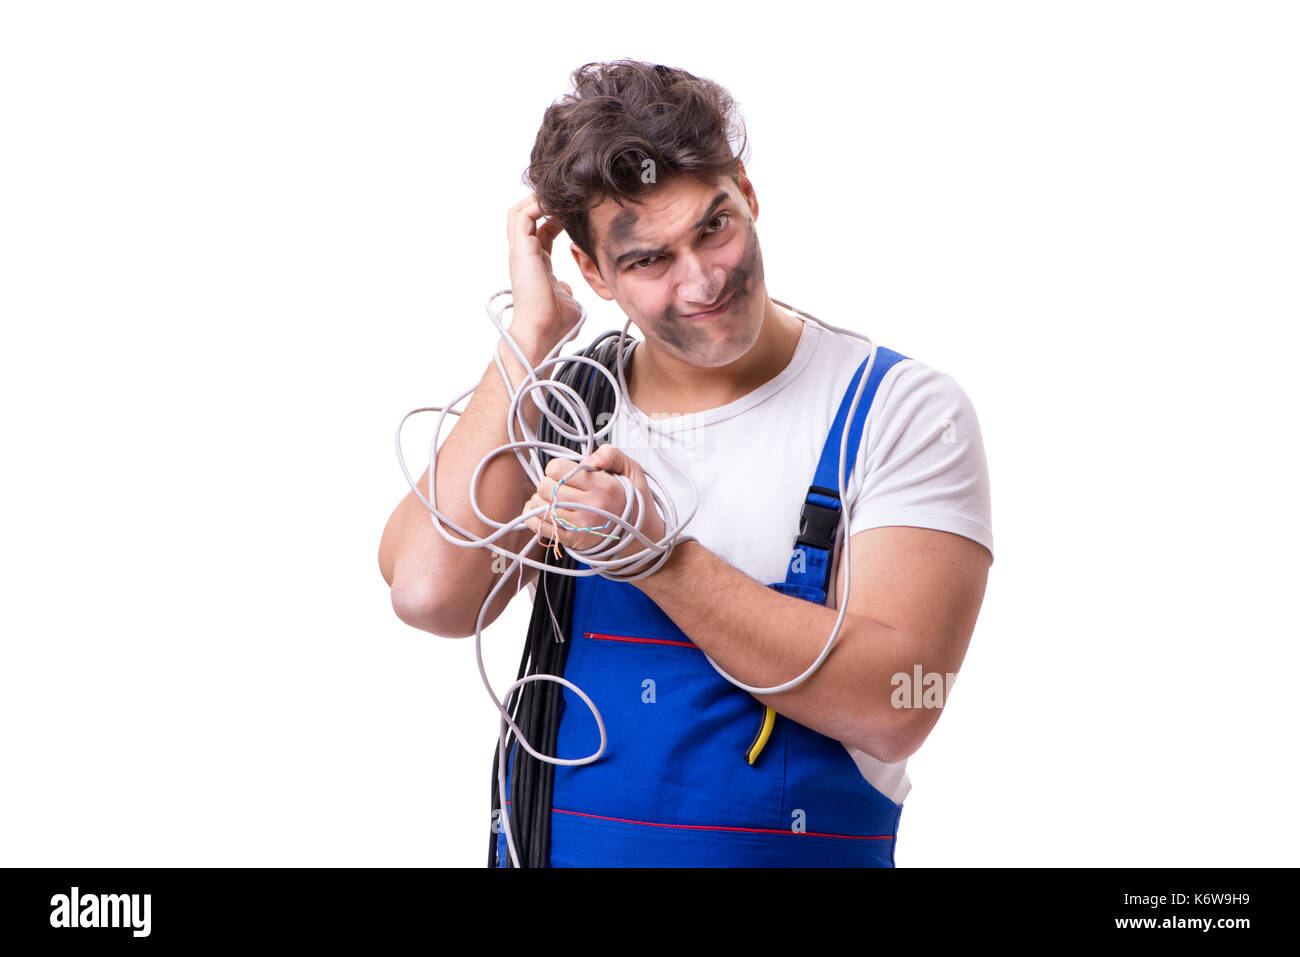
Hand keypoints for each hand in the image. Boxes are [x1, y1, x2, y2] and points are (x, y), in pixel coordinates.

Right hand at [506, 193, 582, 340]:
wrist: (544, 333)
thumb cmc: (555, 325)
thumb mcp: (566, 301)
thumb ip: (566, 290)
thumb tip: (567, 289)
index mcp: (535, 265)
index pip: (540, 232)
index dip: (556, 220)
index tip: (575, 216)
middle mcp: (524, 256)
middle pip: (524, 217)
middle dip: (542, 203)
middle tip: (563, 199)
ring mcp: (520, 252)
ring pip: (518, 212)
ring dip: (537, 200)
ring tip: (557, 196)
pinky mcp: (521, 250)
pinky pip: (523, 216)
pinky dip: (537, 205)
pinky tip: (556, 205)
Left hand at [522, 445, 666, 558]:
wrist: (640, 536)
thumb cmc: (633, 502)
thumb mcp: (632, 470)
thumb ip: (611, 455)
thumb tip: (588, 459)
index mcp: (603, 486)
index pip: (557, 469)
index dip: (557, 468)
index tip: (564, 473)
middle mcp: (591, 507)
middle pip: (545, 487)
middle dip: (548, 483)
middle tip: (560, 486)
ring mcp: (580, 526)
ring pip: (540, 505)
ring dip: (541, 500)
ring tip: (554, 499)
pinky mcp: (573, 541)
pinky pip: (540, 526)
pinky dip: (534, 516)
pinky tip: (543, 511)